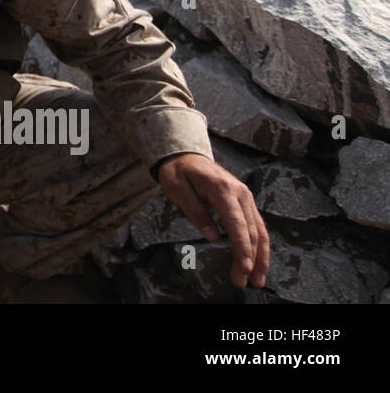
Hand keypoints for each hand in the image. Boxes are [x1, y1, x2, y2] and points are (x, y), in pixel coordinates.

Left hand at [157, 152, 268, 288]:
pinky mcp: (245, 202)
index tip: (245, 268)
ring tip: (257, 280)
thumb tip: (212, 237)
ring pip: (260, 230)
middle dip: (251, 259)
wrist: (186, 156)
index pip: (237, 223)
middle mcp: (241, 193)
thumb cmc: (179, 173)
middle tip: (244, 282)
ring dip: (261, 257)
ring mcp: (246, 197)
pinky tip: (258, 262)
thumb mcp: (178, 190)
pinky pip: (256, 226)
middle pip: (251, 231)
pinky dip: (260, 246)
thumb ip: (195, 212)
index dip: (242, 248)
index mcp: (223, 189)